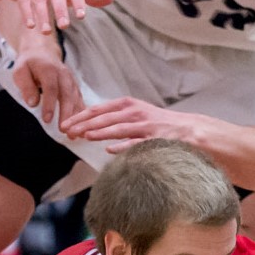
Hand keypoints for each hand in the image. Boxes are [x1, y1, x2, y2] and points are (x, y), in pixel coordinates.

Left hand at [12, 37, 84, 123]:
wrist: (41, 52)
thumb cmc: (29, 64)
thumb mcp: (20, 71)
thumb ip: (26, 86)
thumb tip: (33, 103)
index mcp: (49, 69)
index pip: (51, 88)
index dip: (50, 104)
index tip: (47, 120)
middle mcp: (63, 74)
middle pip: (67, 94)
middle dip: (67, 113)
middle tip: (64, 130)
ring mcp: (71, 80)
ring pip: (76, 98)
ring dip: (76, 116)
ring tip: (74, 133)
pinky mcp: (74, 86)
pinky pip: (79, 100)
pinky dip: (81, 113)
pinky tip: (81, 126)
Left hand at [61, 97, 196, 152]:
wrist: (189, 129)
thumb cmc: (159, 124)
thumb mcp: (136, 114)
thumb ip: (115, 118)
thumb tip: (89, 126)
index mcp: (128, 105)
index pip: (98, 109)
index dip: (80, 116)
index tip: (66, 125)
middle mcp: (135, 112)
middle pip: (104, 118)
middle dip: (84, 124)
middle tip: (68, 132)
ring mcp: (145, 126)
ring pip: (118, 128)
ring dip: (100, 132)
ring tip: (84, 136)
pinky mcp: (155, 139)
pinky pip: (136, 143)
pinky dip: (123, 146)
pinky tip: (110, 150)